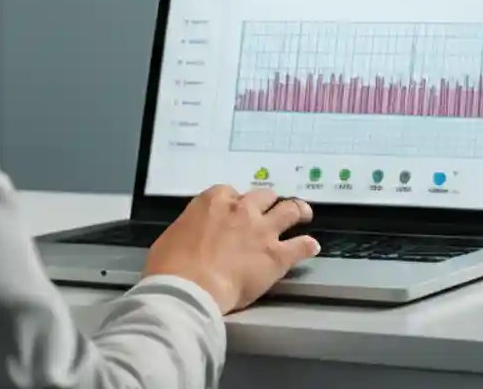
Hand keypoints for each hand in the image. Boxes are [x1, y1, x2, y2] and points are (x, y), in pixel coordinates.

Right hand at [143, 185, 318, 312]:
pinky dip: (307, 246)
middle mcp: (242, 209)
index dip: (236, 203)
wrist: (189, 288)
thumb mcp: (173, 236)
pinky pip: (301, 246)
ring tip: (304, 213)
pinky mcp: (277, 255)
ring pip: (289, 210)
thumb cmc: (171, 266)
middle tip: (271, 209)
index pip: (231, 193)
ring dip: (298, 211)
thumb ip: (190, 229)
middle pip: (264, 196)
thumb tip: (191, 236)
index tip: (236, 211)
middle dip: (267, 202)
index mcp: (214, 201)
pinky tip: (311, 247)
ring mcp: (263, 230)